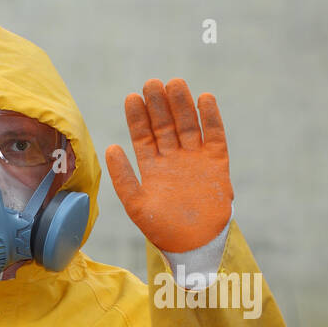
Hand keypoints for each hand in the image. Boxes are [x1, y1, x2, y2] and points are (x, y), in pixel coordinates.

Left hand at [105, 78, 233, 252]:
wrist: (193, 243)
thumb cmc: (162, 227)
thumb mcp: (136, 203)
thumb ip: (123, 176)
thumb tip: (110, 147)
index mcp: (152, 166)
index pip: (143, 136)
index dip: (137, 117)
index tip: (131, 97)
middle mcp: (173, 158)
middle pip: (165, 124)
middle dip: (158, 104)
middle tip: (152, 83)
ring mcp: (195, 157)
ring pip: (188, 124)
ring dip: (181, 104)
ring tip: (174, 84)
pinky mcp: (216, 161)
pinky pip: (214, 134)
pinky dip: (211, 117)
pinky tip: (204, 98)